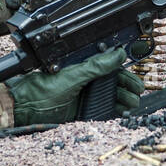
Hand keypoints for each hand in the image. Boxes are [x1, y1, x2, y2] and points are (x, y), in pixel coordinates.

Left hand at [5, 47, 142, 126]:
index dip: (125, 72)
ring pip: (112, 96)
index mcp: (84, 66)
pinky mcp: (84, 111)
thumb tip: (117, 53)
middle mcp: (87, 79)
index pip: (110, 66)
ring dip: (124, 99)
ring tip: (131, 103)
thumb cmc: (42, 88)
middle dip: (128, 87)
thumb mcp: (73, 75)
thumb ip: (96, 66)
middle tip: (137, 92)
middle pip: (115, 82)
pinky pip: (104, 110)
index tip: (136, 79)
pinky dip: (116, 111)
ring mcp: (86, 95)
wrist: (27, 108)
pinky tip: (123, 112)